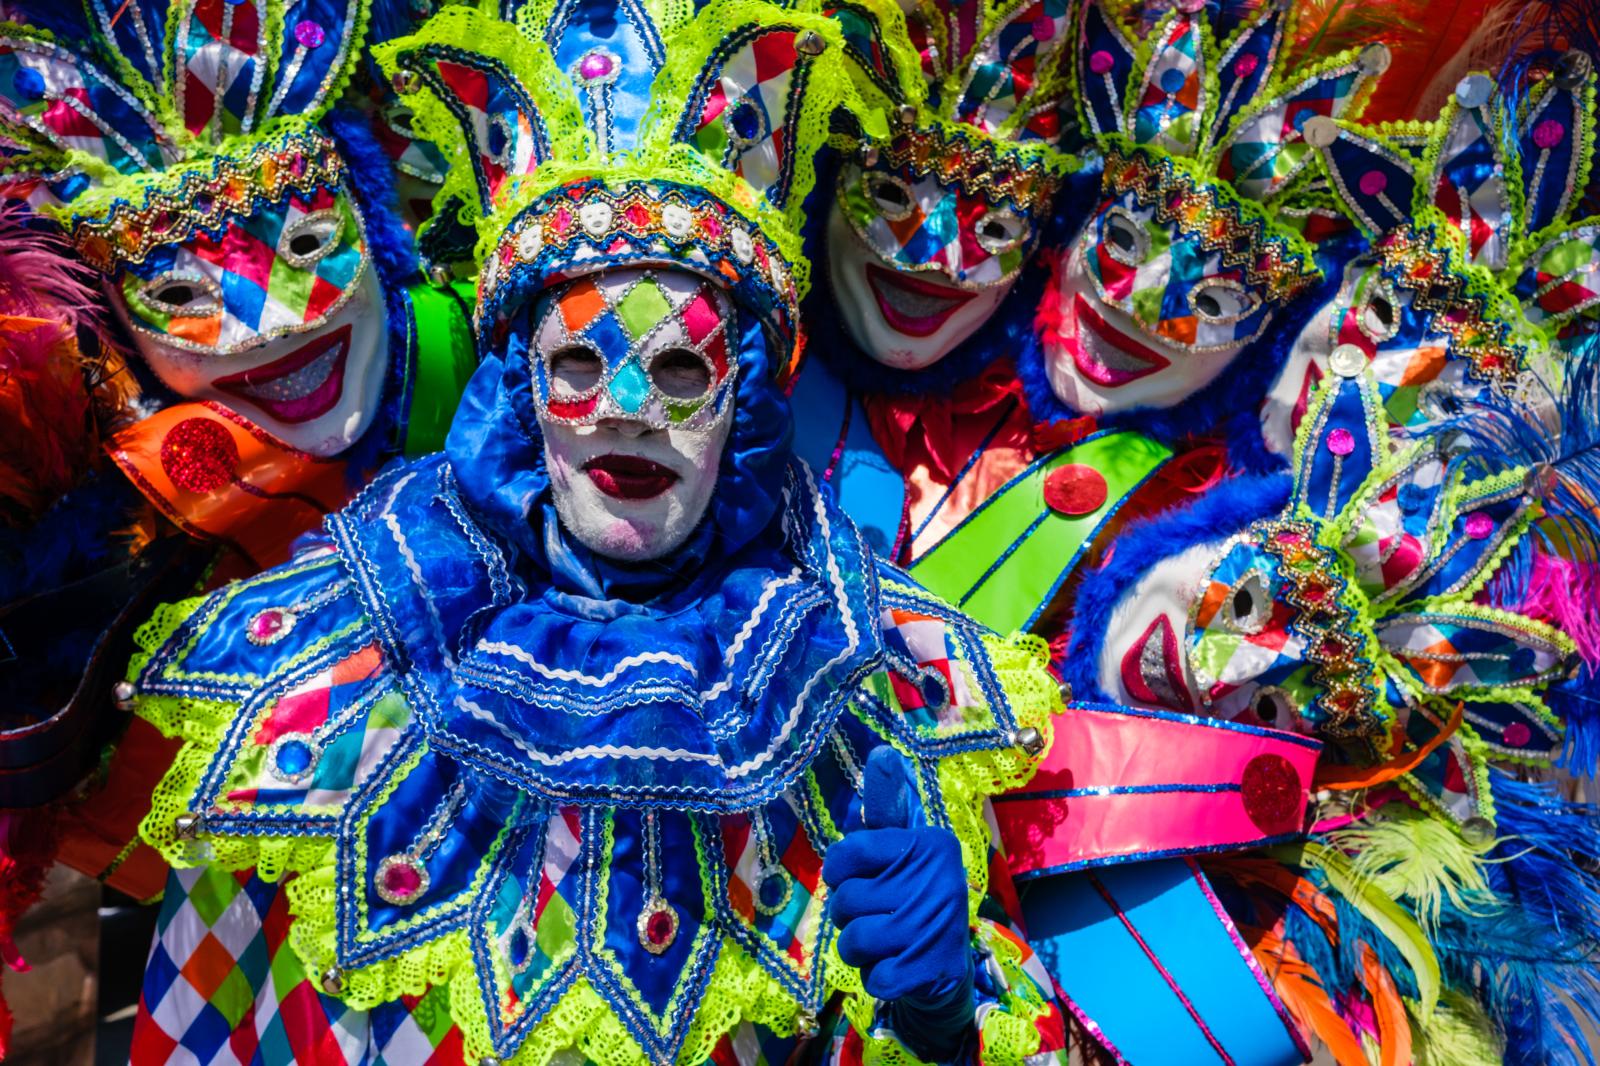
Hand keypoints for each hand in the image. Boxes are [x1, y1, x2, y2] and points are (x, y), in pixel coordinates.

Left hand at [823, 746, 973, 1006]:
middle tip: (876, 913)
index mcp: (929, 845)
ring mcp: (933, 928)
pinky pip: (870, 976)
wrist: (950, 965)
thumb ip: (889, 805)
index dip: (839, 870)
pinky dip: (875, 976)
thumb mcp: (905, 846)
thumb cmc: (915, 893)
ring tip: (882, 941)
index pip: (847, 852)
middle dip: (849, 913)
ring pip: (852, 940)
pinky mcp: (928, 971)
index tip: (855, 875)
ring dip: (857, 947)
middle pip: (845, 900)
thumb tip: (882, 752)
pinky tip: (896, 965)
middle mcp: (936, 882)